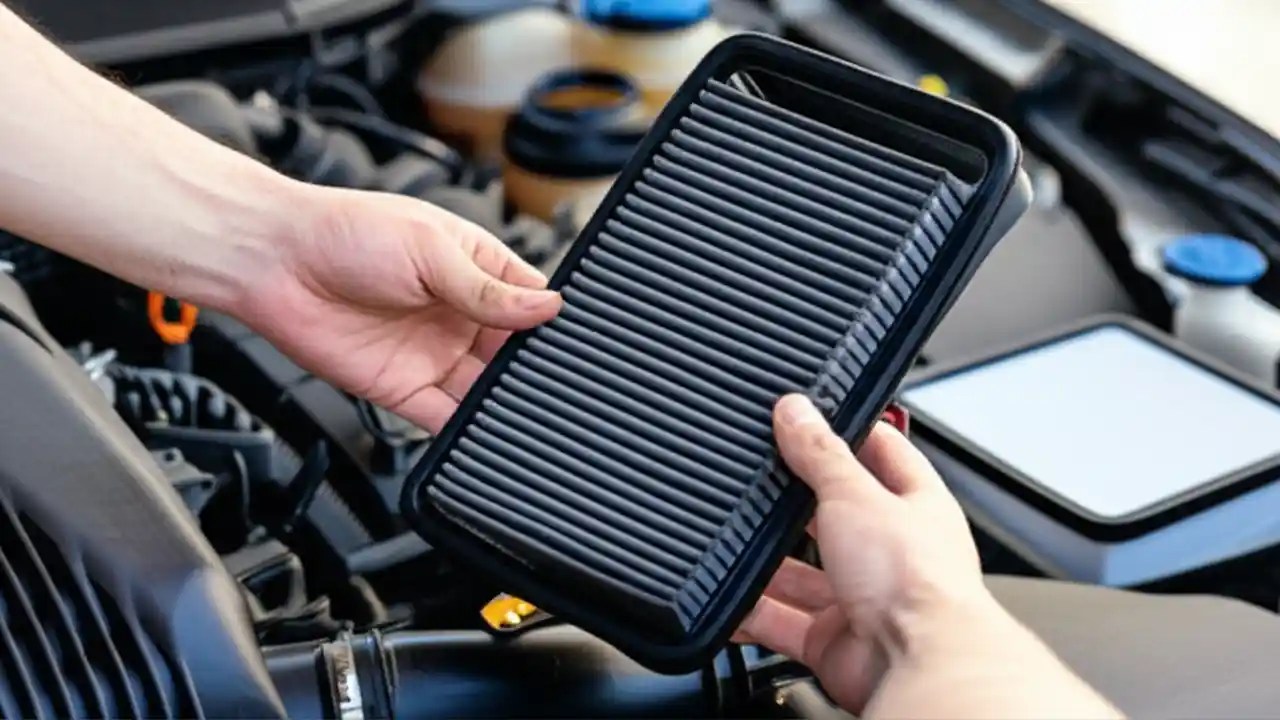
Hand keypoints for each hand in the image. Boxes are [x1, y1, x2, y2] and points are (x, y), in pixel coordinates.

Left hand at [233, 184, 561, 432]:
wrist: (274, 262)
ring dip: (503, 401)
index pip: (530, 300)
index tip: (569, 336)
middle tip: (548, 377)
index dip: (550, 318)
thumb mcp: (430, 250)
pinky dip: (466, 431)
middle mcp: (460, 314)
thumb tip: (549, 307)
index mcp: (475, 268)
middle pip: (514, 352)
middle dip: (530, 367)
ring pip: (486, 389)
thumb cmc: (344, 232)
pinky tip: (483, 429)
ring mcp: (435, 354)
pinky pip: (446, 418)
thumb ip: (489, 289)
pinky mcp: (405, 389)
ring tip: (521, 404)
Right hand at [737, 394, 991, 711]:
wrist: (919, 665)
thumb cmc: (919, 581)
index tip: (806, 419)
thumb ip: (820, 452)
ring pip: (801, 575)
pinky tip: (730, 599)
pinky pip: (782, 623)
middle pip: (831, 518)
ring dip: (767, 566)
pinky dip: (752, 613)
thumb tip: (795, 410)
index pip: (881, 454)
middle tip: (758, 485)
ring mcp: (862, 599)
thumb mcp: (856, 494)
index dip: (844, 434)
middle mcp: (891, 554)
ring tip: (735, 544)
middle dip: (793, 508)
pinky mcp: (834, 641)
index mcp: (915, 506)